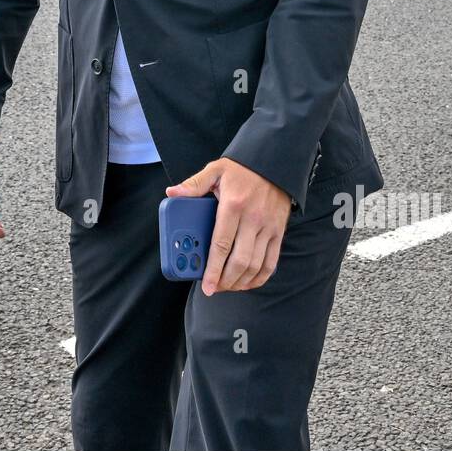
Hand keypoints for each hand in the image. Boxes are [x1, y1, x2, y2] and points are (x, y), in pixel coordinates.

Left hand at [165, 157, 289, 294]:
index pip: (221, 244)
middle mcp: (252, 219)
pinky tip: (247, 282)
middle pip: (239, 260)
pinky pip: (271, 261)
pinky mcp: (279, 231)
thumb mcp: (215, 170)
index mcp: (233, 205)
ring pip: (255, 264)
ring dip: (241, 281)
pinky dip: (260, 277)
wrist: (276, 162)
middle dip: (225, 280)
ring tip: (227, 286)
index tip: (206, 285)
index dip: (213, 269)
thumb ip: (193, 184)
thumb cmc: (242, 169)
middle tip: (214, 288)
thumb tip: (172, 193)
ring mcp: (268, 227)